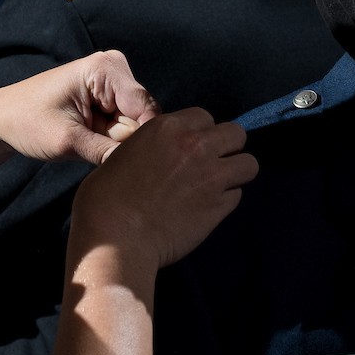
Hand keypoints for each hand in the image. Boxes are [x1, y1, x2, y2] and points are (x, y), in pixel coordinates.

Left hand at [0, 49, 159, 164]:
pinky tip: (88, 139)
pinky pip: (125, 127)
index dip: (140, 139)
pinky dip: (110, 140)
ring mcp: (113, 84)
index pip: (146, 108)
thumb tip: (142, 167)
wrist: (1, 119)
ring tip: (84, 139)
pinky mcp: (109, 98)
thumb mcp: (67, 141)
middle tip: (88, 144)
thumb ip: (109, 153)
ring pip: (135, 126)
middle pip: (143, 118)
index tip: (123, 160)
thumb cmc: (26, 122)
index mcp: (105, 68)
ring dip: (115, 141)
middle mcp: (115, 70)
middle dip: (122, 140)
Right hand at [69, 108, 258, 276]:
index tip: (191, 148)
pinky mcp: (219, 206)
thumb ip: (153, 146)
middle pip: (236, 134)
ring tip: (218, 186)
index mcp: (169, 128)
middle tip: (211, 164)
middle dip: (227, 148)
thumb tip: (162, 153)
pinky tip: (206, 209)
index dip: (200, 133)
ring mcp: (212, 176)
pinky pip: (237, 196)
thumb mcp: (123, 153)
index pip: (205, 117)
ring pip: (248, 164)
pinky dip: (226, 201)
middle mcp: (196, 146)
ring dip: (236, 173)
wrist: (116, 237)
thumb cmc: (106, 199)